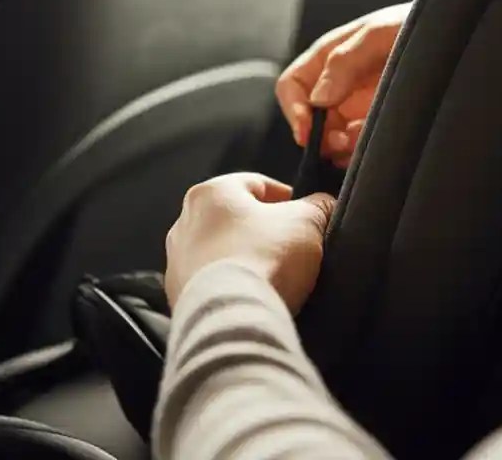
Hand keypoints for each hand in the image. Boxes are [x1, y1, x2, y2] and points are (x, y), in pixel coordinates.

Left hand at [164, 173, 335, 312]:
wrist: (231, 318)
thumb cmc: (266, 257)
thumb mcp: (307, 221)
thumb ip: (318, 206)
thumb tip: (324, 205)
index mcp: (210, 193)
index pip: (256, 184)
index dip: (288, 198)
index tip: (307, 216)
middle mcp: (184, 222)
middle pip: (236, 220)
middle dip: (265, 232)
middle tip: (293, 248)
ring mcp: (176, 262)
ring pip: (222, 253)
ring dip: (246, 261)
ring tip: (275, 279)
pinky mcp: (178, 297)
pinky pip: (212, 285)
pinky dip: (231, 288)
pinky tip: (254, 299)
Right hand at [275, 2, 410, 167]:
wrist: (459, 39)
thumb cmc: (419, 23)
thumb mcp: (380, 33)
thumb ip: (346, 60)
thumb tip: (317, 98)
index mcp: (330, 58)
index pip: (293, 86)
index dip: (294, 109)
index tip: (308, 131)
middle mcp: (339, 85)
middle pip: (309, 120)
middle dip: (319, 136)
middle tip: (340, 142)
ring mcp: (359, 108)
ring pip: (332, 139)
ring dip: (339, 149)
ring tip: (358, 143)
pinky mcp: (379, 125)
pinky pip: (358, 148)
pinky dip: (360, 154)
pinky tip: (376, 146)